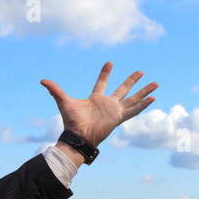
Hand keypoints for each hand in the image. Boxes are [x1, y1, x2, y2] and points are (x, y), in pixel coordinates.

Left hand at [40, 62, 156, 147]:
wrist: (78, 135)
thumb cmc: (71, 121)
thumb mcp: (63, 101)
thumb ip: (55, 90)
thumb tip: (42, 80)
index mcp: (96, 98)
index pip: (102, 83)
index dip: (105, 73)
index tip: (109, 63)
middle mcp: (107, 104)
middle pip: (123, 89)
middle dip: (132, 80)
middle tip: (141, 72)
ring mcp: (115, 110)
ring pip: (133, 98)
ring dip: (144, 91)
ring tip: (156, 84)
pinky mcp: (119, 117)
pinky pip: (134, 109)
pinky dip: (144, 105)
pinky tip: (153, 99)